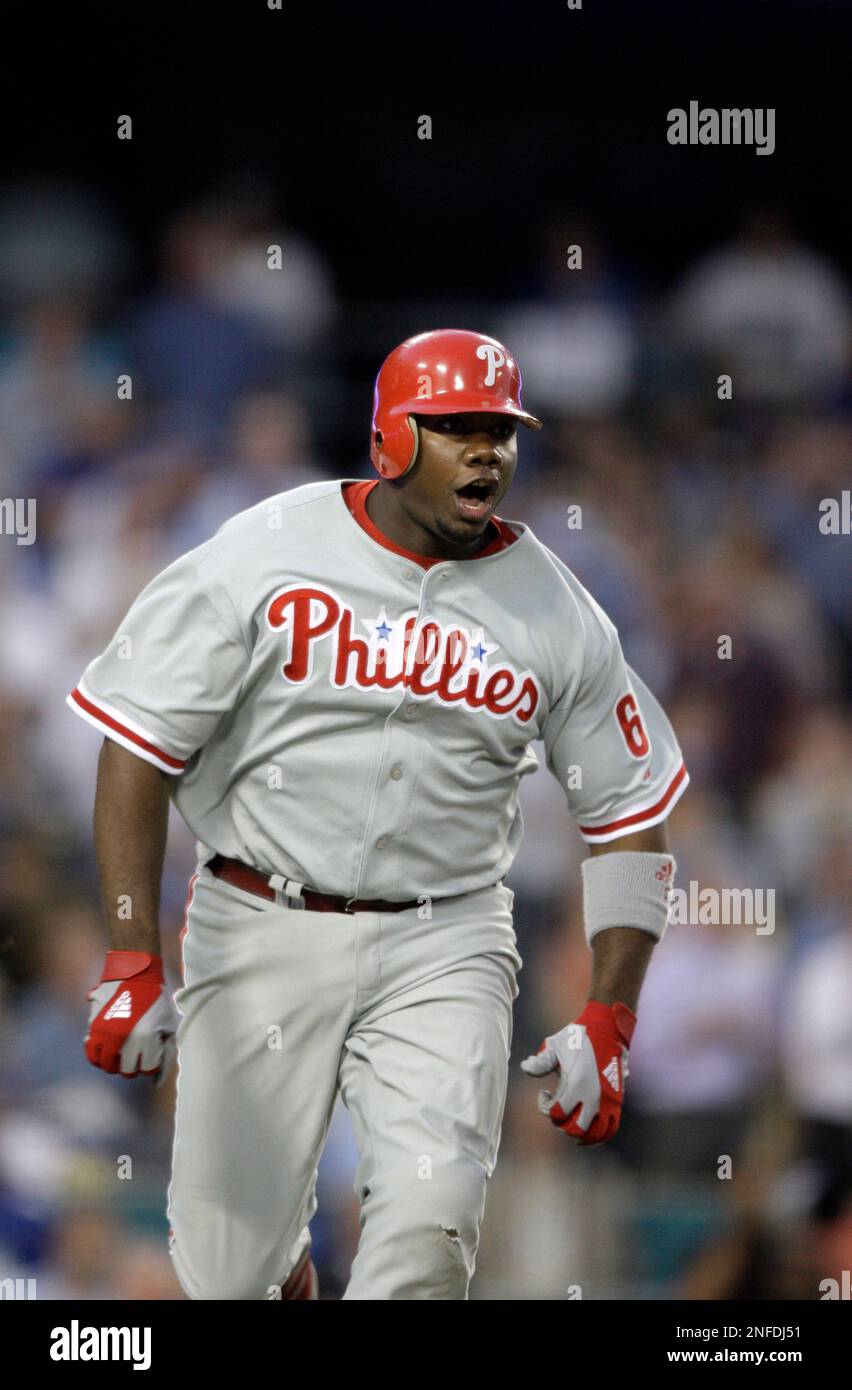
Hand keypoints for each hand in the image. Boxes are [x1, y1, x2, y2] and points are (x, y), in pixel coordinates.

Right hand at [84, 950, 177, 1088]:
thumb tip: (157, 1082)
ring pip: (107, 1066)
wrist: (135, 970)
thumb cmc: (158, 998)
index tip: (154, 1053)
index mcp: (146, 1038)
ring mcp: (107, 1033)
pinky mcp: (94, 1026)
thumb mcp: (169, 1023)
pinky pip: (91, 1053)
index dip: (152, 1063)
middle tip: (138, 1054)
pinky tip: (106, 1052)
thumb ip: (166, 1052)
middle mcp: (125, 1039)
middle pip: (127, 1071)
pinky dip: (97, 1057)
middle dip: (134, 1065)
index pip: (147, 1069)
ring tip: (122, 1054)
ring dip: (115, 1064)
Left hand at [520, 1001, 636, 1145]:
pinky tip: (590, 1132)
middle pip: (575, 1129)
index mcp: (575, 1084)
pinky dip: (601, 1135)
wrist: (607, 1028)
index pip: (556, 1113)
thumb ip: (539, 1062)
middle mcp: (592, 1097)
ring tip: (573, 1129)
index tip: (543, 1092)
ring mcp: (607, 1101)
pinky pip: (612, 1128)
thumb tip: (525, 1068)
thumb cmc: (578, 1036)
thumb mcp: (553, 1045)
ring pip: (596, 1134)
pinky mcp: (617, 1100)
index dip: (544, 1106)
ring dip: (582, 1135)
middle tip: (558, 1112)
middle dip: (562, 1124)